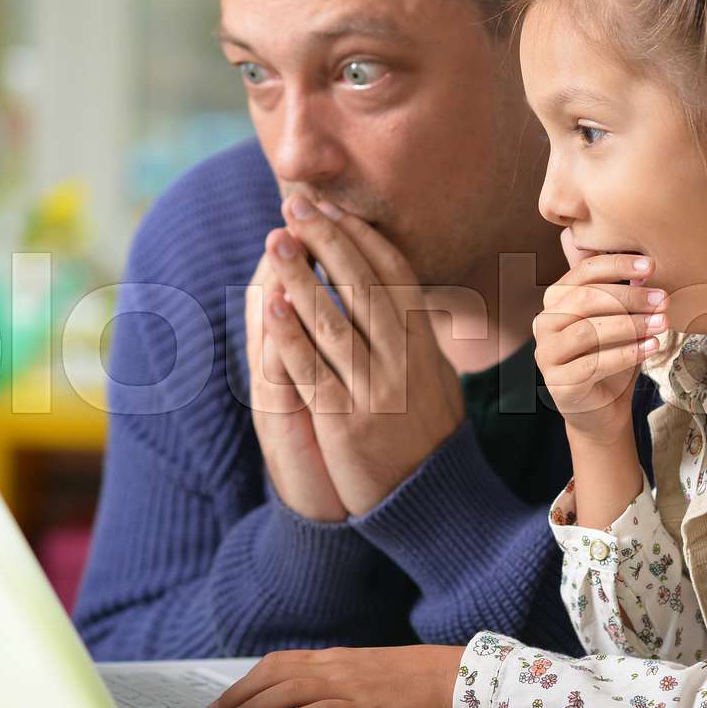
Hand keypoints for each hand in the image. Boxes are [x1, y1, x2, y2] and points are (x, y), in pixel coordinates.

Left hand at [204, 645, 464, 707]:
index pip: (279, 663)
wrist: (452, 678)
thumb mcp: (368, 674)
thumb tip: (310, 700)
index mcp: (336, 659)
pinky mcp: (364, 707)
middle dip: (239, 693)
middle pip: (274, 673)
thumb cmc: (414, 679)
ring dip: (254, 707)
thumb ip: (339, 681)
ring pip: (288, 690)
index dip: (247, 680)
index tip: (226, 698)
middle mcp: (336, 666)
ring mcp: (349, 685)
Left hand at [260, 195, 463, 515]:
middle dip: (327, 240)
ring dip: (302, 276)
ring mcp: (376, 391)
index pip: (395, 274)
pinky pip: (314, 370)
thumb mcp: (434, 377)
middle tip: (295, 204)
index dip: (361, 237)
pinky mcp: (346, 422)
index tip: (331, 208)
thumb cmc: (426, 437)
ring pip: (335, 321)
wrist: (432, 503)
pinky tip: (271, 304)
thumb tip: (402, 289)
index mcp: (423, 344)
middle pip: (363, 286)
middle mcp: (404, 361)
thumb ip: (416, 335)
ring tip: (275, 239)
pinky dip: (292, 335)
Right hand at [534, 253, 666, 445]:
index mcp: (556, 301)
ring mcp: (547, 355)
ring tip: (662, 324)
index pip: (582, 273)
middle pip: (584, 299)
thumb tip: (646, 267)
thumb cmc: (610, 357)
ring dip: (630, 325)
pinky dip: (626, 353)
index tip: (651, 266)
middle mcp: (545, 324)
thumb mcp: (619, 321)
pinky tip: (651, 347)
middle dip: (628, 296)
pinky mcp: (559, 384)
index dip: (616, 265)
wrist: (602, 410)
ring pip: (587, 331)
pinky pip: (593, 364)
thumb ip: (623, 295)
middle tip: (663, 299)